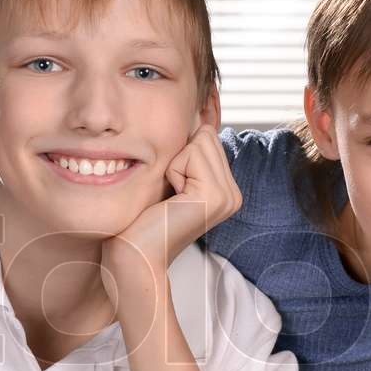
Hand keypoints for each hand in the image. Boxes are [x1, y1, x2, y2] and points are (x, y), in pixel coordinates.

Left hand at [101, 125, 239, 319]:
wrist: (136, 256)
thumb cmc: (142, 219)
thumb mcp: (169, 179)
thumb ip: (186, 153)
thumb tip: (192, 114)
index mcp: (226, 188)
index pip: (207, 136)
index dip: (180, 151)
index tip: (171, 187)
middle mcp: (233, 193)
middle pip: (206, 134)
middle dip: (179, 155)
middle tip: (169, 192)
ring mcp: (229, 196)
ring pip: (200, 140)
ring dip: (175, 163)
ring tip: (170, 195)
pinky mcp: (215, 196)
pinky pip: (191, 154)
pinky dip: (173, 170)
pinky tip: (171, 199)